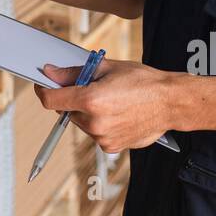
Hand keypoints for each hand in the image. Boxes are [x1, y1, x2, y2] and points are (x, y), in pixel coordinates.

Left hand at [35, 59, 186, 153]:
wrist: (170, 102)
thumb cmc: (143, 81)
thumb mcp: (106, 67)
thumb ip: (73, 72)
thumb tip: (50, 73)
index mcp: (91, 99)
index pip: (51, 100)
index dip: (44, 90)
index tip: (44, 85)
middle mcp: (94, 122)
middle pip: (66, 111)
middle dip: (74, 99)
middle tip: (94, 88)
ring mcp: (102, 137)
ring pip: (81, 123)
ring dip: (88, 112)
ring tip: (112, 101)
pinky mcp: (111, 147)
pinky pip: (95, 133)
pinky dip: (100, 124)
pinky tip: (118, 114)